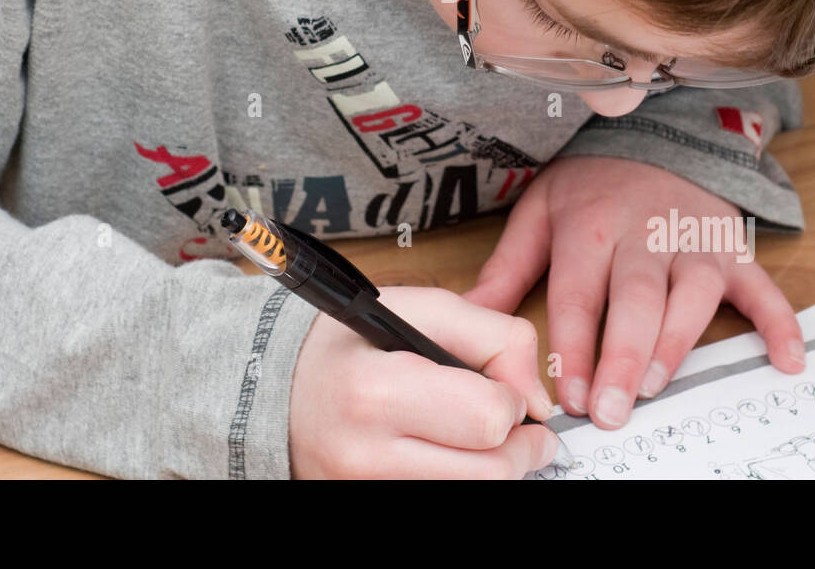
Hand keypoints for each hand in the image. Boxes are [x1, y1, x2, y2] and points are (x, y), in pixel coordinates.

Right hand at [288, 286, 561, 477]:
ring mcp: (367, 492)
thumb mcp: (419, 308)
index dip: (513, 401)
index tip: (504, 389)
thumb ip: (494, 335)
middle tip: (515, 423)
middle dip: (519, 446)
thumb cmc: (349, 345)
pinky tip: (451, 455)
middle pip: (491, 473)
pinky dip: (462, 478)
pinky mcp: (370, 506)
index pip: (488, 418)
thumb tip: (538, 398)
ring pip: (476, 495)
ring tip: (482, 438)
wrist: (276, 390)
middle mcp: (367, 457)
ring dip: (495, 468)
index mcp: (376, 393)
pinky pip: (447, 502)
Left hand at [462, 155, 804, 429]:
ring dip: (677, 342)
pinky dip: (779, 324)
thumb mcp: (540, 210)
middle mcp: (644, 235)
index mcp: (590, 227)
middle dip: (621, 356)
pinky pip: (762, 287)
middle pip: (635, 300)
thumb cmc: (592, 184)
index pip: (579, 294)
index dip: (573, 345)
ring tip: (654, 385)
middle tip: (610, 408)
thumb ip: (507, 267)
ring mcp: (693, 243)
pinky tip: (785, 361)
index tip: (566, 394)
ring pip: (691, 296)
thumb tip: (468, 312)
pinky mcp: (732, 251)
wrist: (656, 134)